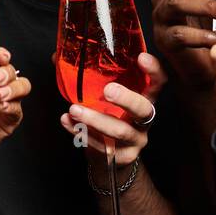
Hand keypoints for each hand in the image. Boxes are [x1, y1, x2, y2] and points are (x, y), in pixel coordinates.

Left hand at [57, 51, 165, 166]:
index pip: (157, 82)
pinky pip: (102, 146)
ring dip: (95, 119)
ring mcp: (135, 140)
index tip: (141, 58)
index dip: (153, 70)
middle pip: (143, 108)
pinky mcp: (121, 157)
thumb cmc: (108, 117)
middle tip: (108, 90)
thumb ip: (88, 77)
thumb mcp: (104, 97)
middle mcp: (144, 119)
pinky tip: (68, 122)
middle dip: (126, 98)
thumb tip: (58, 56)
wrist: (111, 158)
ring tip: (74, 110)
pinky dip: (82, 134)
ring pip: (120, 131)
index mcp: (144, 98)